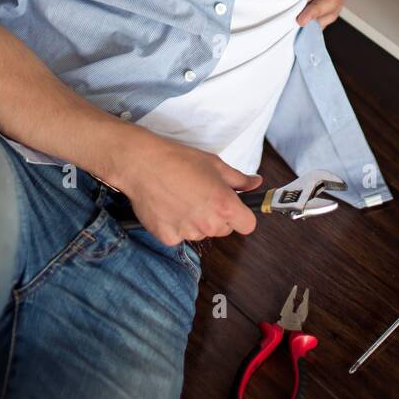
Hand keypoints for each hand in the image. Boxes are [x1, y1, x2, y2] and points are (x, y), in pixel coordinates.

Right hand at [114, 132, 264, 248]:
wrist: (143, 164)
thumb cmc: (179, 160)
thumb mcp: (214, 164)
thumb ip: (239, 179)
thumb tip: (255, 183)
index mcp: (224, 206)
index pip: (247, 225)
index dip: (242, 215)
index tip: (234, 208)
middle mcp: (208, 224)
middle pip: (223, 229)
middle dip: (217, 217)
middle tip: (202, 196)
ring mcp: (187, 233)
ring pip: (200, 233)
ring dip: (195, 222)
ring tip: (181, 198)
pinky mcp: (168, 238)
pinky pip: (179, 236)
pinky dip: (175, 225)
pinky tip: (167, 207)